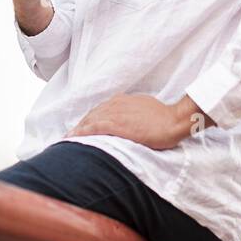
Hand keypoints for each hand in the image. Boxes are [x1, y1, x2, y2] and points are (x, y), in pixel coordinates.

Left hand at [64, 94, 213, 149]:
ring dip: (77, 129)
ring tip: (67, 139)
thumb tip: (128, 121)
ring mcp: (116, 113)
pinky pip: (94, 127)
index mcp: (122, 101)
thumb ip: (132, 113)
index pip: (100, 111)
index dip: (89, 120)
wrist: (174, 120)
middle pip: (92, 115)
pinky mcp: (117, 124)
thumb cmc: (164, 117)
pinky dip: (82, 132)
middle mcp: (116, 104)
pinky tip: (74, 138)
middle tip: (69, 136)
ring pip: (90, 120)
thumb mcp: (144, 109)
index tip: (80, 128)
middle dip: (80, 125)